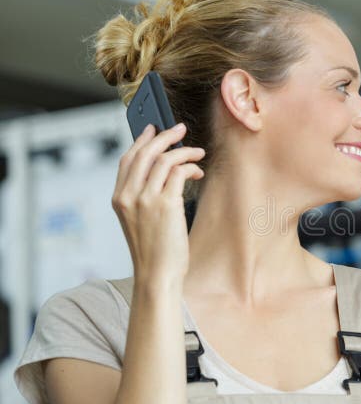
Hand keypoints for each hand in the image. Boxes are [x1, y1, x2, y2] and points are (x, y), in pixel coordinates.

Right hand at [112, 123, 204, 292]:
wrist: (157, 275)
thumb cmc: (154, 251)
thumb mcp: (140, 221)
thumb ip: (145, 197)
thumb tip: (165, 170)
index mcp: (118, 199)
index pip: (127, 160)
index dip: (141, 141)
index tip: (153, 129)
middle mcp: (128, 196)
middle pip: (144, 153)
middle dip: (164, 136)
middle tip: (179, 128)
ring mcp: (145, 199)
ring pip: (164, 159)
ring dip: (184, 151)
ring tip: (198, 153)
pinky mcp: (165, 204)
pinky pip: (178, 172)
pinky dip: (190, 167)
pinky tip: (197, 172)